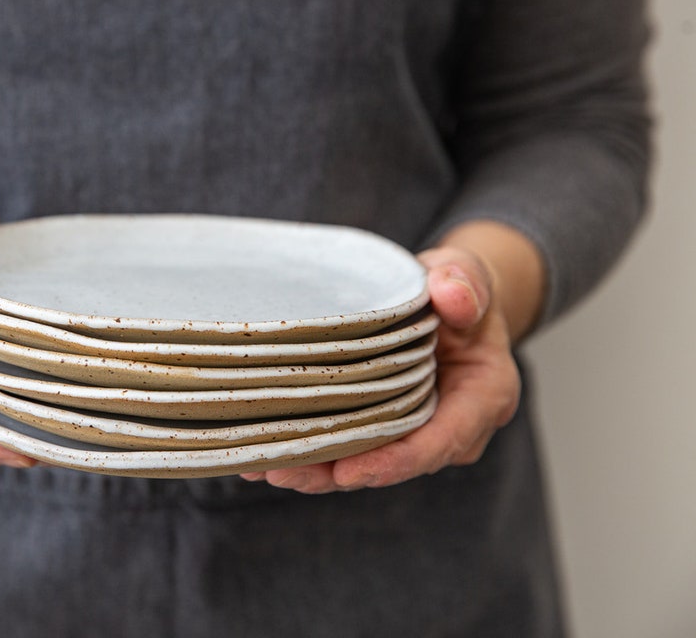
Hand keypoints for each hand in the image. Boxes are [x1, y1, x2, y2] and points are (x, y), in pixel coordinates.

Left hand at [240, 245, 521, 492]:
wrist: (448, 300)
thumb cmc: (455, 287)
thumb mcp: (465, 272)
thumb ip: (465, 283)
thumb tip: (453, 296)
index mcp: (483, 397)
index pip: (440, 441)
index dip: (394, 462)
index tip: (347, 472)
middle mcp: (452, 429)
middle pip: (392, 462)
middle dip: (335, 473)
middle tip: (281, 470)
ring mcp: (417, 434)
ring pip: (364, 463)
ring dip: (313, 468)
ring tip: (261, 465)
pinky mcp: (386, 429)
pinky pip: (350, 448)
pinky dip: (309, 451)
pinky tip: (262, 453)